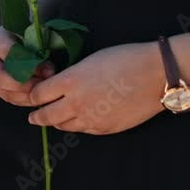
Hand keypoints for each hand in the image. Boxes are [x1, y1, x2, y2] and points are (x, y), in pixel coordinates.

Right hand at [0, 26, 54, 106]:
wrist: (31, 39)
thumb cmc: (36, 33)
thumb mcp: (37, 34)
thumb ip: (41, 46)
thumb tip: (49, 71)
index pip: (8, 52)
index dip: (28, 63)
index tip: (49, 70)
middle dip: (21, 84)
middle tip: (42, 86)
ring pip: (3, 91)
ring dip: (25, 95)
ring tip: (44, 93)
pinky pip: (10, 98)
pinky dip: (26, 100)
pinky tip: (41, 97)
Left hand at [26, 42, 164, 134]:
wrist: (157, 75)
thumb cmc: (125, 59)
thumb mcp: (90, 61)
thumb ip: (70, 76)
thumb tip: (58, 86)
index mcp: (70, 80)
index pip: (37, 95)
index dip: (32, 97)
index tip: (32, 97)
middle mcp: (76, 102)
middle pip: (45, 116)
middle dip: (36, 117)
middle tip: (33, 117)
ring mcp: (91, 118)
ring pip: (63, 126)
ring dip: (57, 121)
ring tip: (55, 118)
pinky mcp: (105, 129)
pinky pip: (83, 130)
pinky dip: (78, 125)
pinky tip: (79, 119)